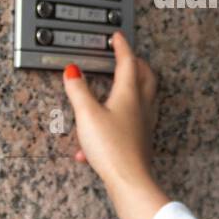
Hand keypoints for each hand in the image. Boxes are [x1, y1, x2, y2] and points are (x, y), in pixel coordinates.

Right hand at [62, 32, 168, 218]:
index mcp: (129, 94)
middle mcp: (141, 106)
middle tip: (127, 56)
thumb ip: (78, 91)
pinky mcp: (141, 140)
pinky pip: (136, 119)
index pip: (128, 62)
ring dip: (136, 85)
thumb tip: (72, 72)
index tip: (117, 37)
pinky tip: (103, 132)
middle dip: (136, 63)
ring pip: (145, 97)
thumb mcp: (87, 116)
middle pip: (145, 77)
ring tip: (124, 84)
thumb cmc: (112, 149)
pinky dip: (124, 114)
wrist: (130, 181)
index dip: (122, 47)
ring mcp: (143, 124)